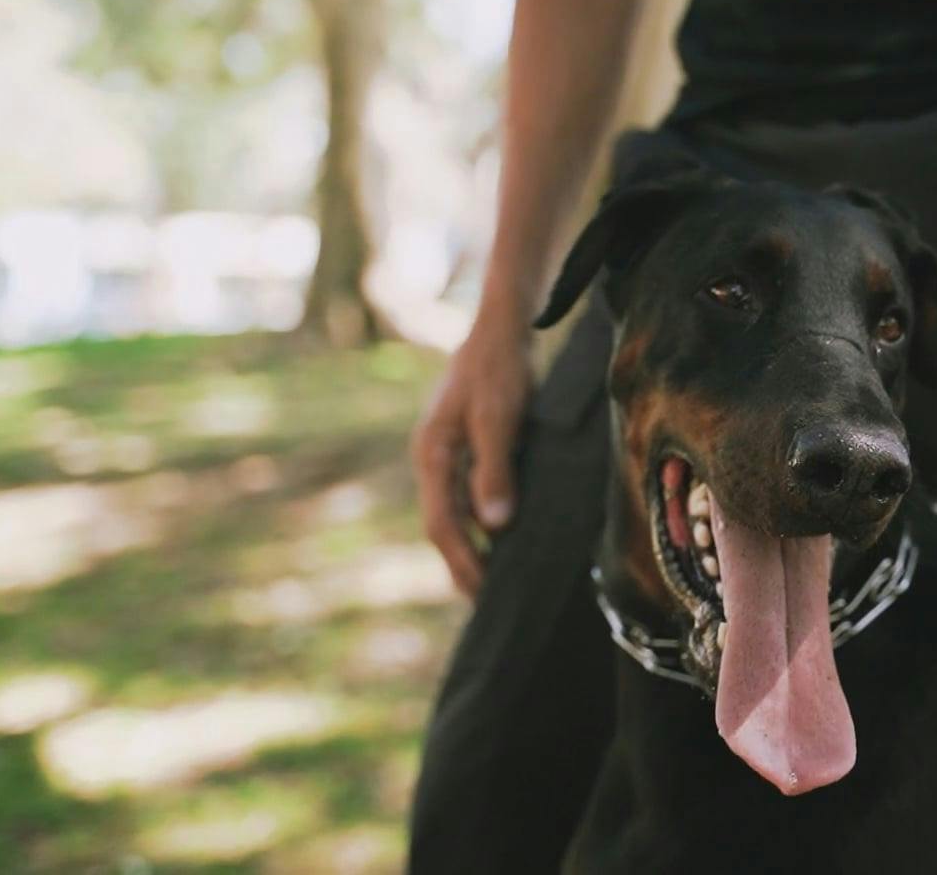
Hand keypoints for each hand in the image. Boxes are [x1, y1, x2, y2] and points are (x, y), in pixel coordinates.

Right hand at [411, 309, 532, 594]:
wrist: (501, 331)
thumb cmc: (499, 370)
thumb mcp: (498, 418)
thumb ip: (494, 469)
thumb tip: (495, 525)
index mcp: (433, 456)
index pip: (442, 525)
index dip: (462, 562)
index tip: (482, 594)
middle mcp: (434, 460)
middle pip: (443, 526)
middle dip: (463, 566)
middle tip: (488, 605)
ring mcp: (447, 456)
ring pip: (455, 515)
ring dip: (473, 549)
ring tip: (496, 582)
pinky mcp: (466, 450)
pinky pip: (468, 498)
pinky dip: (482, 524)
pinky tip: (504, 538)